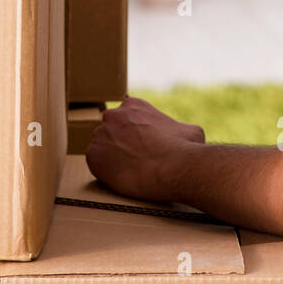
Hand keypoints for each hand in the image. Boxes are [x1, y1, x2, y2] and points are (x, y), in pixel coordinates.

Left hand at [84, 96, 205, 201]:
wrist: (174, 167)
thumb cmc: (184, 148)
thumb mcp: (189, 129)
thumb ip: (176, 127)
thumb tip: (181, 133)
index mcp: (133, 105)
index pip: (125, 118)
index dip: (133, 134)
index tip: (141, 146)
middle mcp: (113, 115)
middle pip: (110, 130)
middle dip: (119, 143)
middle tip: (133, 159)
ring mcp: (100, 135)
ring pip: (101, 147)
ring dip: (111, 158)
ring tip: (128, 172)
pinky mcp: (93, 156)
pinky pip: (96, 164)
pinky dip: (106, 172)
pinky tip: (122, 178)